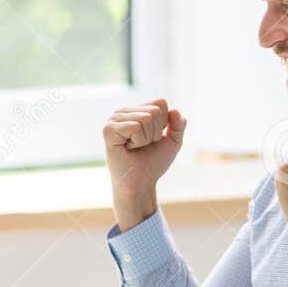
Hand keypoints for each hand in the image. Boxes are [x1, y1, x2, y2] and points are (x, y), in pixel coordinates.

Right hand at [104, 99, 185, 229]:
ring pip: (146, 118)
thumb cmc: (153, 163)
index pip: (160, 103)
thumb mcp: (173, 142)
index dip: (164, 124)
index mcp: (137, 110)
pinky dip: (138, 141)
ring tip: (135, 147)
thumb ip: (179, 125)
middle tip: (143, 145)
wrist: (140, 183)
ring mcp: (114, 119)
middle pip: (155, 111)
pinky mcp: (108, 129)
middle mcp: (124, 111)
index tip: (153, 138)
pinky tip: (128, 148)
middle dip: (155, 133)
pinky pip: (134, 127)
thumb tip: (176, 110)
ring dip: (146, 138)